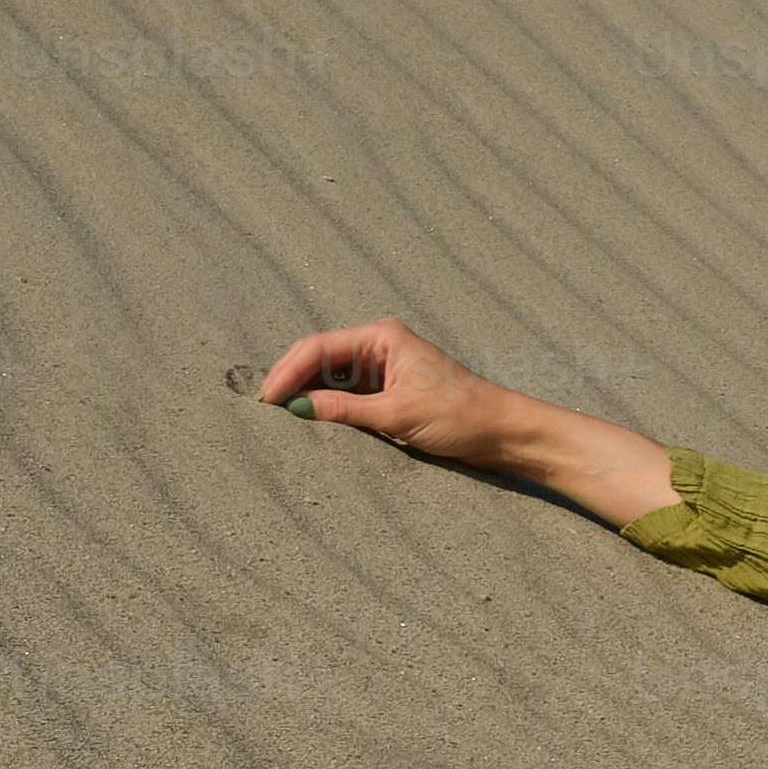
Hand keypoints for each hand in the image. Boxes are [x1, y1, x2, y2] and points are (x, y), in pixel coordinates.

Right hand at [255, 318, 676, 526]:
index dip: (287, 372)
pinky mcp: (391, 391)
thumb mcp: (396, 414)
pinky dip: (329, 408)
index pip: (318, 347)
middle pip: (319, 359)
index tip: (266, 399)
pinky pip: (348, 396)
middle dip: (292, 381)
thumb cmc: (460, 415)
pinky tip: (312, 423)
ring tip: (280, 419)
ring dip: (308, 396)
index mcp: (383, 336)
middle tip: (263, 410)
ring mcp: (385, 368)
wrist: (504, 432)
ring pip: (331, 379)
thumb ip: (344, 410)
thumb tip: (298, 408)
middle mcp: (381, 346)